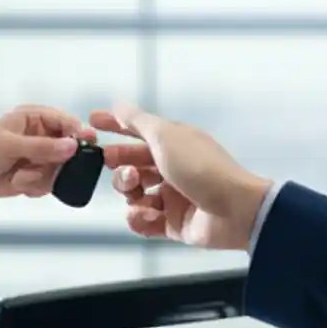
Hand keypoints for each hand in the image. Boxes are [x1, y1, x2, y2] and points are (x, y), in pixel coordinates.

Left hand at [0, 105, 96, 224]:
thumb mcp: (8, 145)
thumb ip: (40, 146)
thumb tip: (72, 146)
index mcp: (34, 117)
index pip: (64, 120)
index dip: (77, 132)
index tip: (85, 144)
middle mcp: (43, 135)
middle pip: (69, 147)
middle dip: (58, 162)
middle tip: (45, 169)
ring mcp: (43, 156)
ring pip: (61, 168)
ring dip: (42, 176)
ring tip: (20, 177)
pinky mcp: (41, 175)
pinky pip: (52, 182)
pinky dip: (36, 186)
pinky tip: (20, 184)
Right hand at [89, 102, 272, 250]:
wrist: (234, 209)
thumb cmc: (202, 167)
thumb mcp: (165, 136)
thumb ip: (138, 121)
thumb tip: (118, 104)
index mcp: (173, 143)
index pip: (137, 131)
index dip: (115, 125)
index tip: (92, 122)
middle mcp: (172, 168)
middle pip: (133, 165)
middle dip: (119, 165)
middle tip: (108, 163)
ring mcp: (173, 197)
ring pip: (135, 195)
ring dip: (130, 193)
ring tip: (136, 192)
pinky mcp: (174, 223)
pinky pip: (145, 221)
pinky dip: (140, 219)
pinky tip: (146, 215)